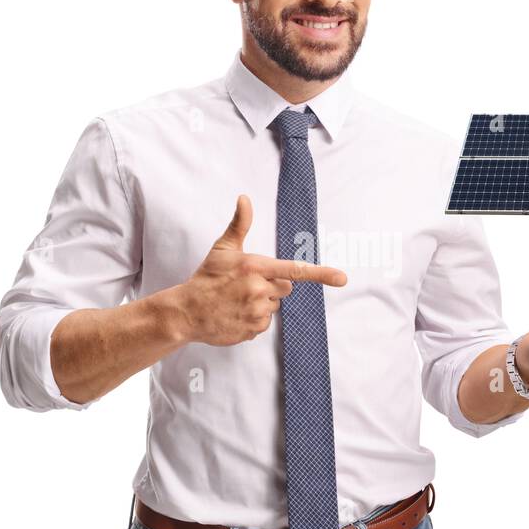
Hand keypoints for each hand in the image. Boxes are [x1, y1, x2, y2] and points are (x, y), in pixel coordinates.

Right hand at [175, 194, 347, 345]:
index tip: (342, 278)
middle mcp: (260, 289)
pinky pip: (264, 324)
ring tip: (237, 300)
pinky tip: (236, 313)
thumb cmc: (207, 277)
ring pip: (274, 306)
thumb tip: (244, 198)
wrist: (187, 311)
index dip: (321, 274)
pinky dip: (253, 320)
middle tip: (246, 285)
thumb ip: (239, 224)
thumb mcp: (223, 248)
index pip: (295, 270)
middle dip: (272, 285)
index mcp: (256, 267)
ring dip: (261, 303)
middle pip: (286, 288)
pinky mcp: (253, 329)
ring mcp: (257, 311)